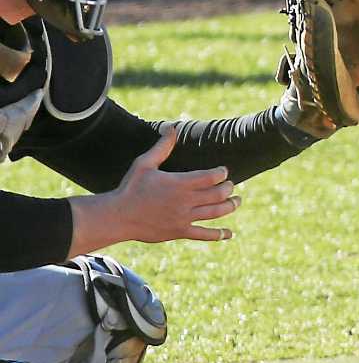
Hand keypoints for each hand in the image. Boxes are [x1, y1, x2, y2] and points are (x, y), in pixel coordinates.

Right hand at [69, 130, 237, 256]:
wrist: (117, 216)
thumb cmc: (130, 188)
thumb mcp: (144, 164)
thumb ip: (162, 147)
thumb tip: (171, 128)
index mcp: (179, 183)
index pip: (211, 177)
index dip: (221, 173)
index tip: (223, 171)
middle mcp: (185, 201)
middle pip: (218, 194)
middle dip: (228, 188)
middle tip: (231, 185)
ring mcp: (183, 218)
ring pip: (216, 213)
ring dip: (230, 206)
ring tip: (237, 201)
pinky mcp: (179, 232)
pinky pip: (203, 234)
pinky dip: (218, 234)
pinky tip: (228, 233)